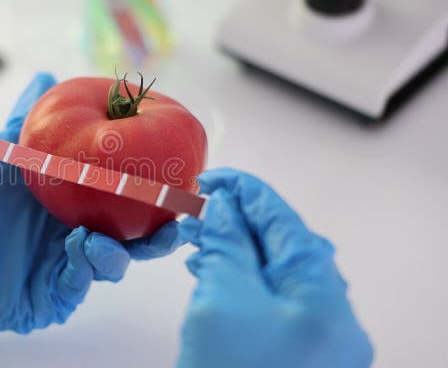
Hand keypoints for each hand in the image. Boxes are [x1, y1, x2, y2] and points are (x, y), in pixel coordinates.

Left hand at [0, 73, 194, 367]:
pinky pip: (81, 283)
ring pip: (111, 263)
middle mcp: (72, 234)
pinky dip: (87, 266)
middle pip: (129, 235)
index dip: (149, 188)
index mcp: (68, 202)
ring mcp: (64, 268)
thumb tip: (46, 78)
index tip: (174, 173)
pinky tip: (79, 248)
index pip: (120, 196)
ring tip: (106, 236)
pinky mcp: (52, 297)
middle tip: (175, 219)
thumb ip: (26, 120)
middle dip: (158, 231)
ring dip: (119, 250)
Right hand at [177, 168, 372, 367]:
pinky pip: (272, 303)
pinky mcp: (299, 353)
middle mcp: (333, 316)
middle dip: (234, 222)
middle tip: (196, 209)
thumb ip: (226, 245)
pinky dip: (241, 283)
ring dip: (234, 252)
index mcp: (323, 295)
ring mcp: (319, 338)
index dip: (242, 190)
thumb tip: (224, 208)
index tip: (210, 179)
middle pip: (281, 246)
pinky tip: (213, 274)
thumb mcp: (222, 299)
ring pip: (275, 275)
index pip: (282, 218)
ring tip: (196, 240)